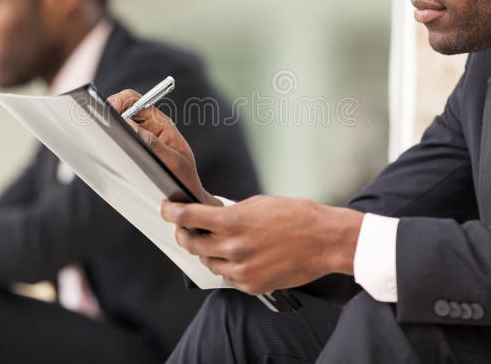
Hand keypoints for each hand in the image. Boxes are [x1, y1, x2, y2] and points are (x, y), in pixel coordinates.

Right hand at [107, 89, 220, 206]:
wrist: (186, 199)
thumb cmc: (184, 179)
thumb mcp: (172, 161)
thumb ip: (151, 143)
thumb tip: (127, 124)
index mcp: (159, 124)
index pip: (134, 100)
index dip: (118, 101)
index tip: (107, 112)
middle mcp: (147, 129)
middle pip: (120, 111)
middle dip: (107, 117)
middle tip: (100, 129)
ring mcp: (137, 141)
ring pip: (114, 129)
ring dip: (106, 134)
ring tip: (103, 143)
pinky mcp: (130, 154)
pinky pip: (114, 145)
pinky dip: (106, 148)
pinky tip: (106, 156)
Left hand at [161, 195, 363, 294]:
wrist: (323, 241)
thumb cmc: (297, 218)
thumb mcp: (257, 204)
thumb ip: (231, 212)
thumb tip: (212, 216)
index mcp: (232, 222)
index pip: (188, 217)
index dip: (171, 212)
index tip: (166, 210)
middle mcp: (233, 248)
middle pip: (192, 244)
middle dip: (185, 234)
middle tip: (185, 228)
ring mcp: (241, 269)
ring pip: (209, 263)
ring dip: (209, 252)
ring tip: (223, 242)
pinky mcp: (252, 285)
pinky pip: (229, 278)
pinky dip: (230, 268)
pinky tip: (241, 258)